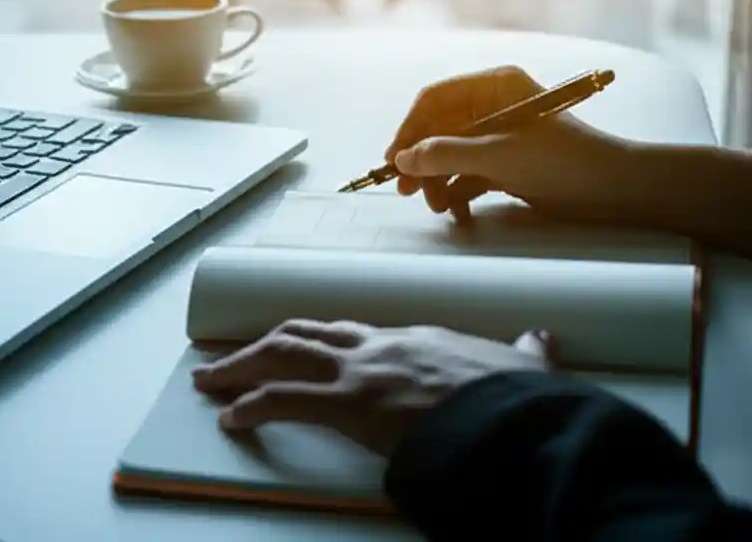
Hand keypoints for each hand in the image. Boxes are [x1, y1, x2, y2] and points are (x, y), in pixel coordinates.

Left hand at [191, 320, 556, 456]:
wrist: (513, 414)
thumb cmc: (518, 398)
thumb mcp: (523, 367)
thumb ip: (524, 354)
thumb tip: (540, 341)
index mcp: (415, 340)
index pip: (354, 334)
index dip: (321, 342)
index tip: (304, 349)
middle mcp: (379, 346)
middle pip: (305, 334)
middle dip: (264, 344)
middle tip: (231, 358)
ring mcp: (360, 371)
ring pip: (282, 355)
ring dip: (241, 366)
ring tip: (211, 380)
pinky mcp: (348, 404)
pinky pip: (284, 400)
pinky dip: (251, 405)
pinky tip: (231, 416)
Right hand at [386, 65, 637, 221]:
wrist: (614, 189)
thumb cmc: (563, 161)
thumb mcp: (499, 156)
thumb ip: (447, 155)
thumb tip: (404, 159)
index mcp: (495, 86)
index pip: (435, 99)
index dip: (411, 128)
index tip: (394, 161)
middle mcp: (495, 106)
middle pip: (440, 129)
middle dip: (422, 160)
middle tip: (406, 191)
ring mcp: (501, 136)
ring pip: (451, 155)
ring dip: (439, 181)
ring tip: (437, 207)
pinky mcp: (508, 164)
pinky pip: (469, 175)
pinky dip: (459, 193)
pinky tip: (458, 213)